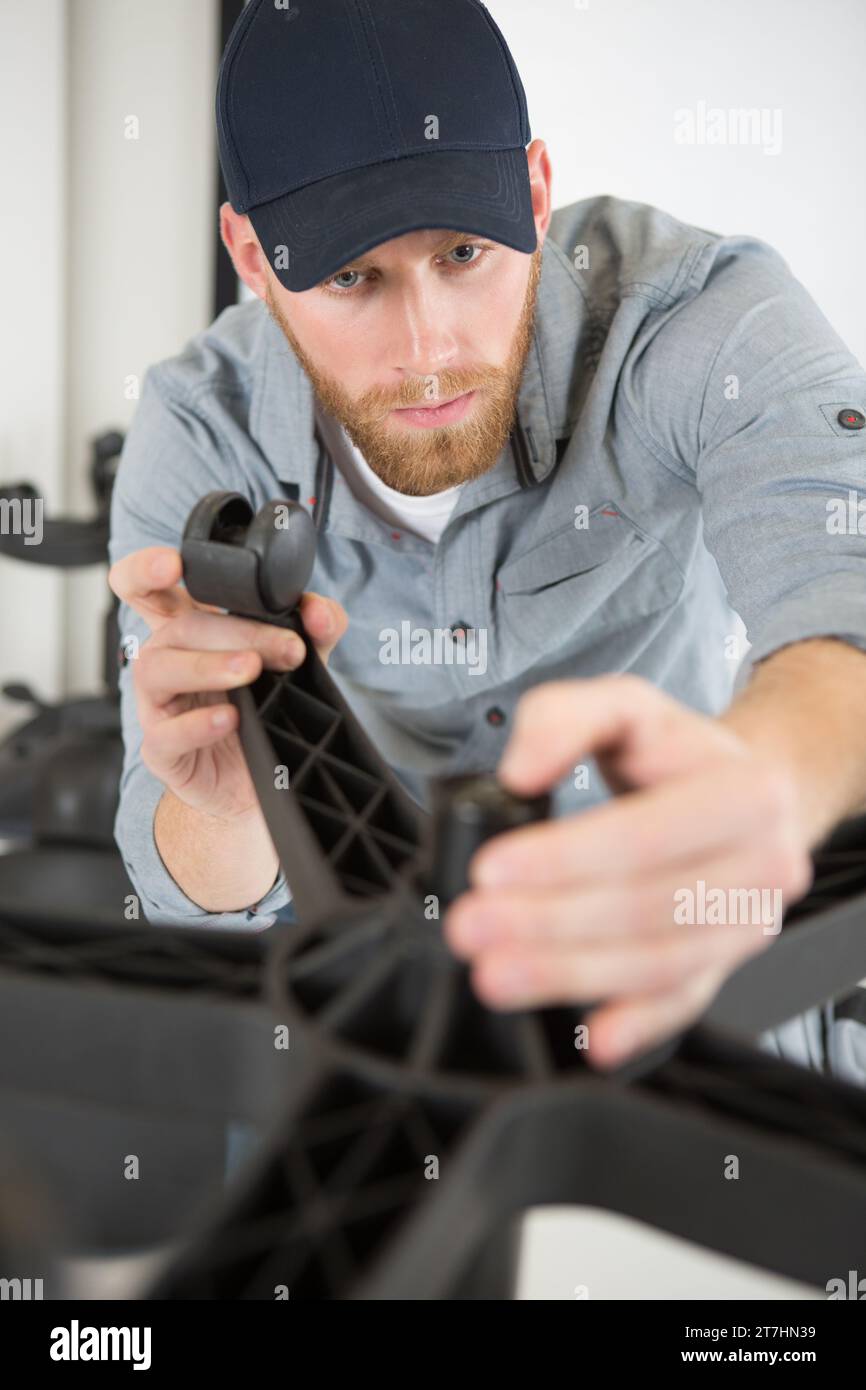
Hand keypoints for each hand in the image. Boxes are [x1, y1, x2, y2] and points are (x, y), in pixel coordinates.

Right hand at [108, 545, 347, 822]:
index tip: (173, 563)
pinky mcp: (163, 751)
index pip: (148, 589)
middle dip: (234, 631)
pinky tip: (229, 719)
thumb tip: (320, 612)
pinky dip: (197, 724)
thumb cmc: (267, 711)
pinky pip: (166, 734)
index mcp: (189, 631)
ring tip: (251, 671)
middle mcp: (166, 661)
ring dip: (207, 666)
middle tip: (286, 647)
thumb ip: (316, 629)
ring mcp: (159, 706)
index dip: (145, 569)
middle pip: (177, 629)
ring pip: (159, 671)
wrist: (266, 779)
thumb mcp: (299, 663)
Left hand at [443, 676, 813, 1069]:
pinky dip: (637, 1026)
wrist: (746, 793)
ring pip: (659, 962)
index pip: (646, 834)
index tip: (491, 869)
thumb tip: (520, 770)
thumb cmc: (676, 753)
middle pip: (648, 907)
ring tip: (497, 974)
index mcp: (747, 792)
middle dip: (550, 924)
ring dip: (572, 976)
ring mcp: (749, 923)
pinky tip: (592, 1038)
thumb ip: (562, 718)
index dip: (566, 858)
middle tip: (473, 927)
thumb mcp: (624, 704)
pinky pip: (682, 1002)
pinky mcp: (727, 964)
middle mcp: (763, 863)